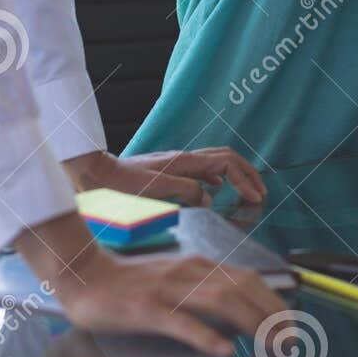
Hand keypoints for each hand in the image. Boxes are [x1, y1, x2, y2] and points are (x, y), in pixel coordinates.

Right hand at [15, 212, 287, 356]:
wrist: (85, 276)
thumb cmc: (131, 284)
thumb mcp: (175, 280)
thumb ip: (205, 291)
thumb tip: (240, 315)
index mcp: (198, 266)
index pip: (249, 279)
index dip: (275, 302)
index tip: (291, 327)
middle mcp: (189, 273)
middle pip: (243, 289)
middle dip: (273, 316)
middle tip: (290, 344)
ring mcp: (169, 289)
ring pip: (221, 301)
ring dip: (253, 324)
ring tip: (272, 347)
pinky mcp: (147, 307)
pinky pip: (182, 322)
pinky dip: (206, 335)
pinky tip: (224, 349)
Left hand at [62, 148, 265, 207]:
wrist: (96, 175)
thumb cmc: (121, 185)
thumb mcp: (154, 190)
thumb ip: (185, 191)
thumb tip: (209, 198)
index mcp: (183, 162)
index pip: (226, 164)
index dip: (245, 179)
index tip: (256, 197)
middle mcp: (183, 159)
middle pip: (226, 158)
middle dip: (247, 173)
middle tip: (261, 191)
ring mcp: (176, 164)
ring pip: (215, 162)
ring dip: (235, 174)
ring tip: (247, 189)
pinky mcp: (168, 171)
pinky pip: (202, 170)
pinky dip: (217, 178)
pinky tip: (215, 190)